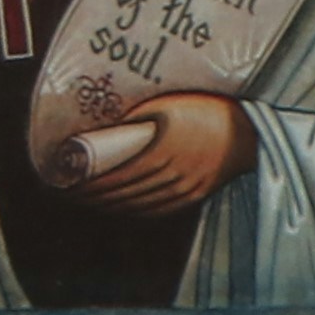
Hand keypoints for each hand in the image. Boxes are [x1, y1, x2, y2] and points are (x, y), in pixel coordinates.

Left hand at [59, 93, 248, 213]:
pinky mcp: (194, 196)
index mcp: (161, 153)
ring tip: (87, 199)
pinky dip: (133, 210)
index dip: (88, 183)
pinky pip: (157, 210)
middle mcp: (171, 177)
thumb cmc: (204, 109)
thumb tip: (101, 126)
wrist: (248, 130)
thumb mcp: (166, 104)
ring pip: (137, 205)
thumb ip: (135, 117)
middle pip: (122, 194)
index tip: (67, 180)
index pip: (114, 177)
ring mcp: (184, 190)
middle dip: (92, 195)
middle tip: (69, 190)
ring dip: (109, 205)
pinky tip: (119, 206)